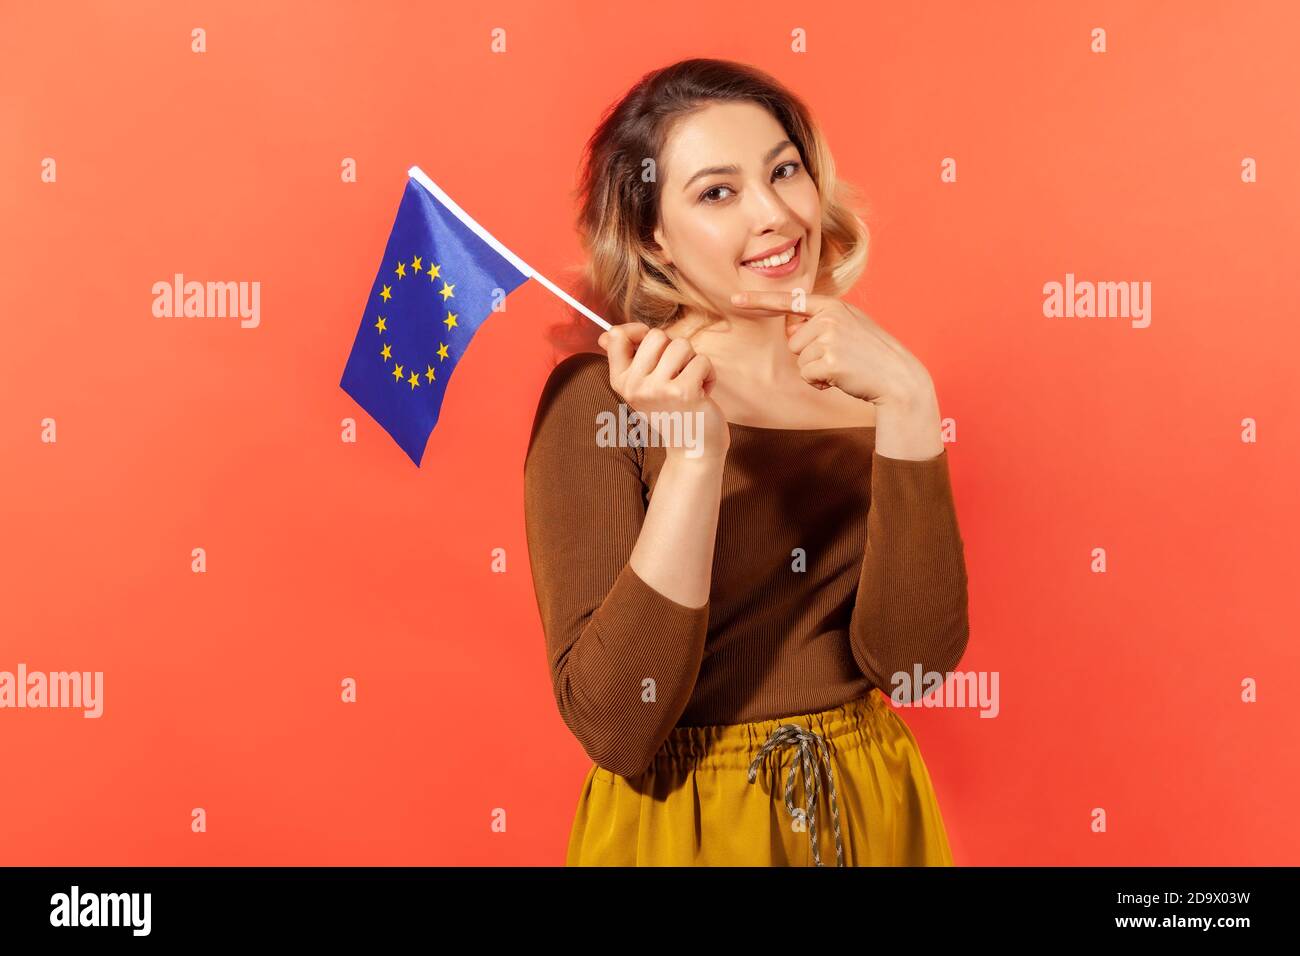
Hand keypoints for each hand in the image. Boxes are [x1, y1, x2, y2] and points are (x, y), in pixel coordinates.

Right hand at [597, 323, 729, 461]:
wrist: (692, 449)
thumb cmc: (671, 411)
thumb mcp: (641, 387)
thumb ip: (626, 358)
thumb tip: (606, 334)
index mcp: (620, 381)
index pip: (617, 336)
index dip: (638, 330)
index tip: (653, 346)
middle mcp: (634, 386)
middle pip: (656, 336)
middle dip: (674, 350)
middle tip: (677, 374)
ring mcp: (658, 390)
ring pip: (682, 345)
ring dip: (693, 362)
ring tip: (690, 384)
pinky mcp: (683, 392)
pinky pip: (701, 361)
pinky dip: (708, 374)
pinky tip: (702, 393)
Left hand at [729, 290, 932, 405]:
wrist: (898, 378)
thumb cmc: (872, 356)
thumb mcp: (849, 328)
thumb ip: (821, 323)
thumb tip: (790, 331)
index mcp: (833, 306)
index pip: (790, 301)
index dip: (759, 301)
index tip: (734, 299)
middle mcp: (830, 317)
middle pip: (793, 342)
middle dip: (811, 356)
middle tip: (841, 359)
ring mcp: (830, 337)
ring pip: (800, 360)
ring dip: (817, 370)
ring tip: (844, 368)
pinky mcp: (830, 360)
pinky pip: (807, 375)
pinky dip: (821, 382)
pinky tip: (842, 378)